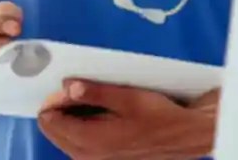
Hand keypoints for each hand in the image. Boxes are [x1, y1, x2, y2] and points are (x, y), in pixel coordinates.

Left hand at [37, 80, 218, 159]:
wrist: (188, 135)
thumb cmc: (161, 117)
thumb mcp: (127, 97)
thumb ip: (94, 92)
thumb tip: (67, 86)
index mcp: (91, 141)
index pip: (49, 120)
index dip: (53, 100)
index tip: (65, 86)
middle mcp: (89, 156)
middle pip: (53, 130)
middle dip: (58, 109)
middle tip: (73, 89)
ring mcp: (96, 159)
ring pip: (65, 137)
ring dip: (68, 117)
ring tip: (85, 98)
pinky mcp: (105, 158)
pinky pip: (78, 142)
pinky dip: (79, 126)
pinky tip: (95, 112)